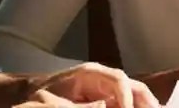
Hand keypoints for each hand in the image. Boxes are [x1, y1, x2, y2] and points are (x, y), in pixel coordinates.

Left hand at [28, 62, 158, 107]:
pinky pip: (125, 105)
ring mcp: (106, 90)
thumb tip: (105, 106)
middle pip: (132, 86)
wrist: (33, 95)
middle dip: (145, 101)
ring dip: (145, 106)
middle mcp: (102, 78)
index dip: (126, 96)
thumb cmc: (42, 96)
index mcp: (90, 74)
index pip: (118, 79)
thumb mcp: (55, 103)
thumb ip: (81, 107)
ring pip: (134, 96)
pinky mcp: (106, 101)